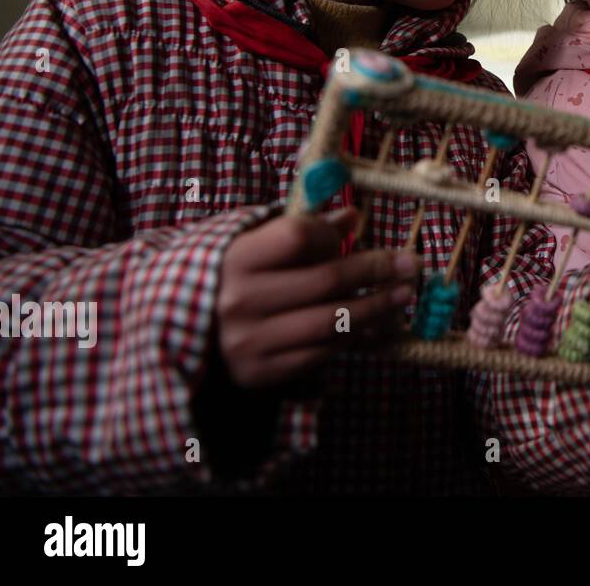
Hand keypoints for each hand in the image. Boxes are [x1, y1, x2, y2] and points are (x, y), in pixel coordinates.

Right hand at [215, 207, 418, 389]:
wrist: (178, 337)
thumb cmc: (228, 281)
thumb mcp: (252, 247)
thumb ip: (299, 231)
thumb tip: (352, 216)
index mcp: (235, 259)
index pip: (298, 237)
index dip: (332, 234)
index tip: (356, 231)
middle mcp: (240, 300)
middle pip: (325, 280)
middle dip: (377, 270)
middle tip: (411, 264)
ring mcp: (250, 341)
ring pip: (330, 322)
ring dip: (377, 308)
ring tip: (403, 295)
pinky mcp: (261, 373)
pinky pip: (321, 353)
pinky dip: (354, 338)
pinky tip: (377, 326)